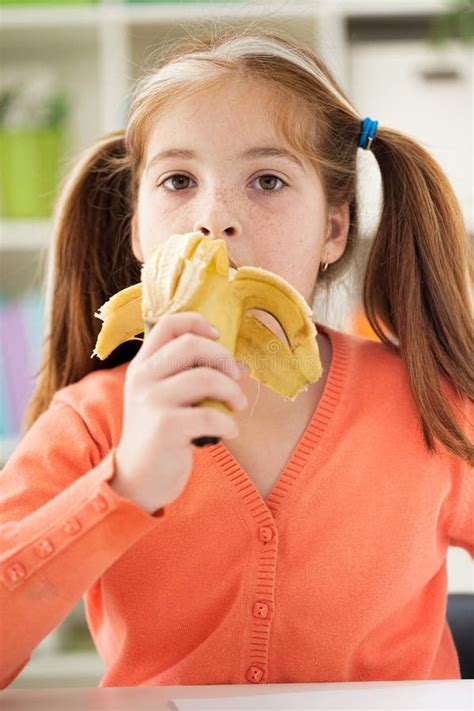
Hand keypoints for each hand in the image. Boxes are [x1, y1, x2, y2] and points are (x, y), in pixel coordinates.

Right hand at [111, 311, 246, 513]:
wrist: (138, 479)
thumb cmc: (161, 434)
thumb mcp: (166, 398)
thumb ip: (190, 376)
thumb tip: (239, 364)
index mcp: (143, 365)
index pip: (168, 324)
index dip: (197, 322)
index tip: (218, 336)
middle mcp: (143, 378)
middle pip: (191, 345)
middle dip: (223, 358)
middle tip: (235, 377)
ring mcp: (151, 401)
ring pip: (205, 378)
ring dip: (232, 392)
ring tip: (237, 406)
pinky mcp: (164, 427)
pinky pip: (209, 415)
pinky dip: (228, 423)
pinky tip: (229, 432)